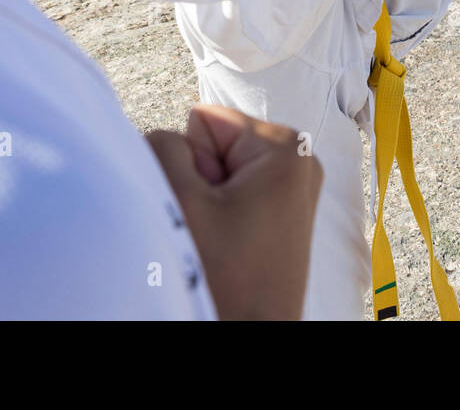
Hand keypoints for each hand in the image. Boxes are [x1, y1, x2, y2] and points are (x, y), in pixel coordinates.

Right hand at [146, 105, 322, 319]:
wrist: (245, 339)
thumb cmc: (224, 280)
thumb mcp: (179, 198)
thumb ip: (161, 145)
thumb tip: (162, 138)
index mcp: (285, 147)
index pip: (203, 119)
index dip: (191, 160)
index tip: (207, 203)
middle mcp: (297, 163)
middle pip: (213, 146)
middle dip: (199, 183)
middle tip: (211, 228)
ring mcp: (291, 192)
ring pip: (216, 175)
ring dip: (204, 206)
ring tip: (218, 242)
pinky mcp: (281, 218)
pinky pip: (230, 199)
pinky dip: (217, 222)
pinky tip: (225, 251)